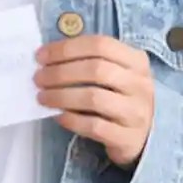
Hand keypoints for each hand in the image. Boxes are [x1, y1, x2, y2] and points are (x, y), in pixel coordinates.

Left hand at [34, 35, 154, 167]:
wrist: (144, 136)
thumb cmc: (121, 97)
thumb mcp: (116, 73)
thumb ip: (89, 60)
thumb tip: (47, 57)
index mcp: (136, 61)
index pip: (100, 44)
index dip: (66, 48)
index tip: (41, 55)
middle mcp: (140, 84)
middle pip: (96, 69)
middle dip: (60, 72)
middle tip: (38, 78)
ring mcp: (136, 112)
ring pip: (94, 98)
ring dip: (61, 95)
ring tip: (43, 97)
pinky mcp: (128, 138)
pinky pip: (94, 126)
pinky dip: (71, 120)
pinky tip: (58, 116)